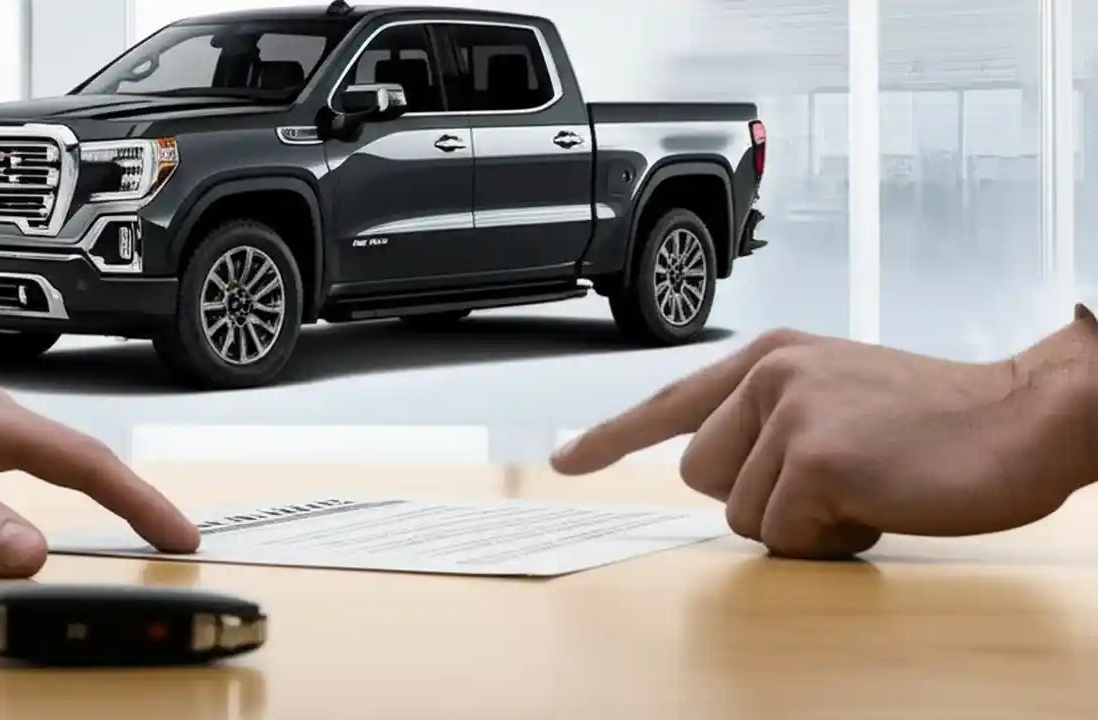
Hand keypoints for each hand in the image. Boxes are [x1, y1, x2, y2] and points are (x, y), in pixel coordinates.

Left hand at [0, 330, 199, 576]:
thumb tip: (32, 555)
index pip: (84, 460)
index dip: (139, 499)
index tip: (177, 533)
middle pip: (76, 458)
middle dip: (128, 496)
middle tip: (166, 534)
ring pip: (38, 463)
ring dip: (86, 493)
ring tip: (124, 521)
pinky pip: (0, 472)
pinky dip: (33, 497)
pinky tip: (24, 508)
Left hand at [552, 307, 1097, 558]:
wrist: (1021, 419)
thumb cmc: (931, 422)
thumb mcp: (834, 396)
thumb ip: (768, 420)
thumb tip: (711, 468)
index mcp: (768, 358)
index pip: (668, 401)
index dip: (612, 436)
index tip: (566, 460)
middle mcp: (768, 376)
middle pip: (699, 479)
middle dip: (759, 497)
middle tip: (836, 477)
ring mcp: (790, 414)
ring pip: (739, 515)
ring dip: (799, 522)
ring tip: (864, 485)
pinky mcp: (816, 459)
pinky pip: (783, 535)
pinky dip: (829, 539)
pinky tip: (877, 501)